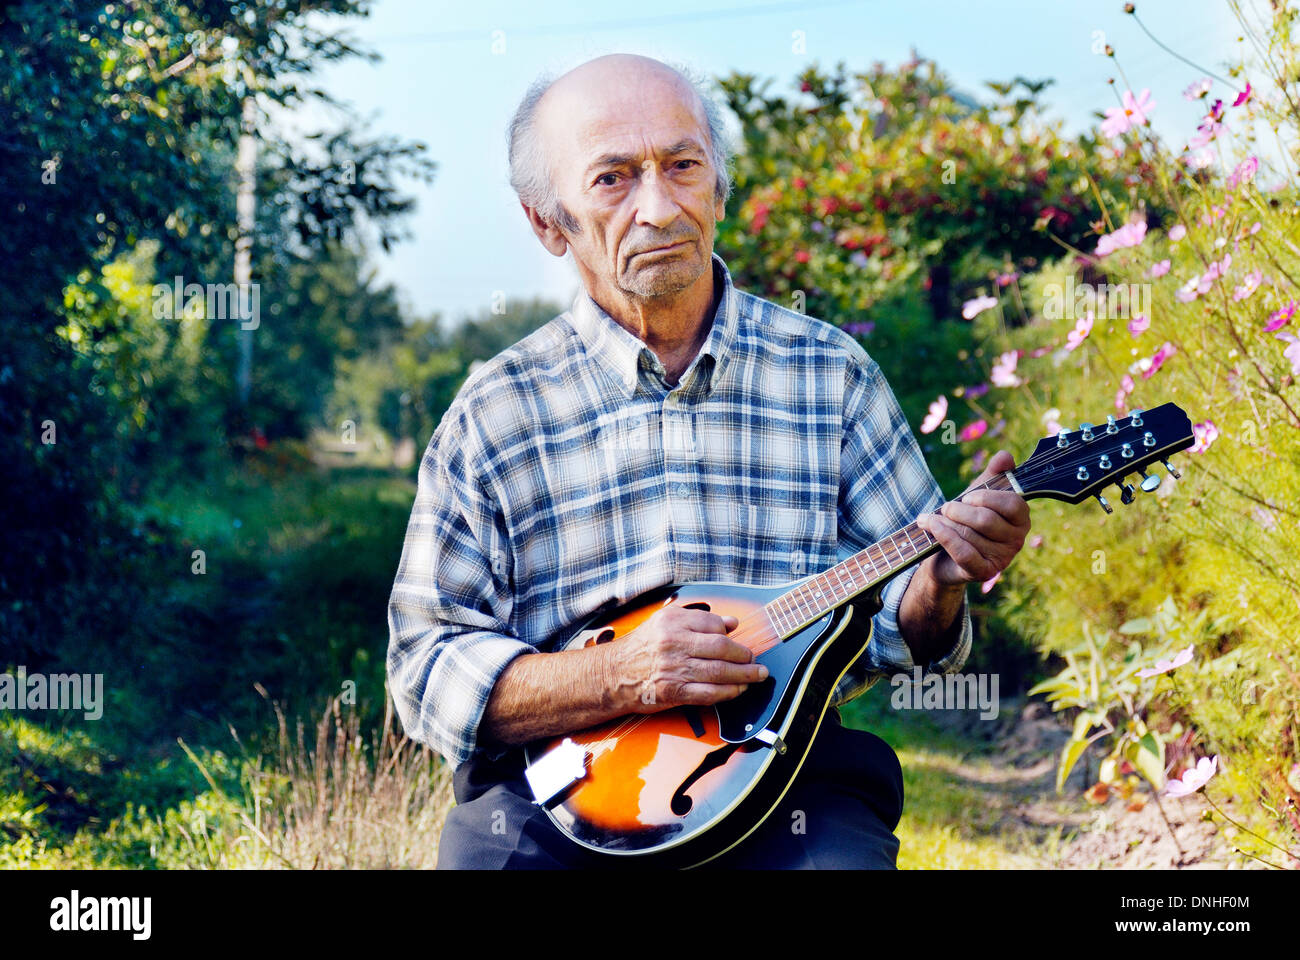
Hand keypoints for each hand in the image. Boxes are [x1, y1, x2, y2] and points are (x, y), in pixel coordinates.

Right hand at [609, 605, 767, 712]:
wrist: (615, 674)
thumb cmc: (642, 647)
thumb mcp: (665, 622)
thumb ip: (699, 620)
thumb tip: (732, 623)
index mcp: (673, 622)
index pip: (713, 624)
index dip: (730, 634)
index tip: (737, 640)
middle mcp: (674, 643)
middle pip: (722, 648)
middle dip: (744, 656)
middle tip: (756, 660)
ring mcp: (675, 668)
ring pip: (720, 672)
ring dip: (744, 675)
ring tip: (757, 675)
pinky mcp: (675, 691)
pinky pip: (709, 693)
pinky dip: (728, 692)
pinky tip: (738, 690)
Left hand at [915, 449, 1030, 586]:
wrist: (944, 556)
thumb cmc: (964, 521)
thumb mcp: (977, 495)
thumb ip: (992, 474)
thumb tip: (1005, 456)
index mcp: (1021, 519)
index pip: (1012, 504)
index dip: (986, 497)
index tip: (967, 497)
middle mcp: (1017, 540)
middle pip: (986, 520)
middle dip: (959, 510)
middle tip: (945, 508)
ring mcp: (1002, 559)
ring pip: (970, 535)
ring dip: (945, 523)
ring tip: (932, 519)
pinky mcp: (984, 572)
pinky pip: (962, 551)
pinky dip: (943, 535)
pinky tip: (930, 525)